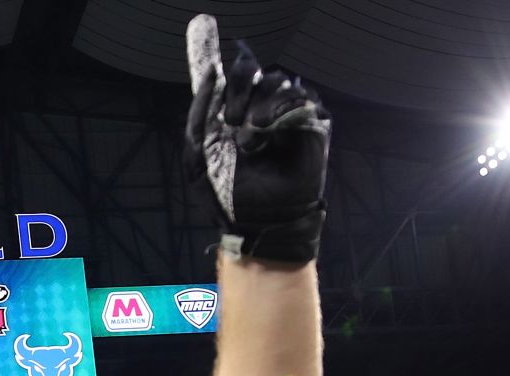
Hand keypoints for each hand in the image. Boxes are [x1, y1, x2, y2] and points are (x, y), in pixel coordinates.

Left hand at [183, 14, 331, 263]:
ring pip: (277, 78)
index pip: (229, 72)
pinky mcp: (311, 124)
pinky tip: (266, 134)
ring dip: (258, 104)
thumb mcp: (198, 154)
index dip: (213, 47)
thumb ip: (200, 112)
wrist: (260, 220)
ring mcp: (287, 114)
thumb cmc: (229, 194)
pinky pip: (301, 96)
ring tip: (249, 138)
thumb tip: (213, 71)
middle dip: (239, 85)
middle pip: (252, 67)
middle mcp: (259, 107)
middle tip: (231, 119)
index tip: (204, 21)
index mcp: (231, 111)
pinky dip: (280, 110)